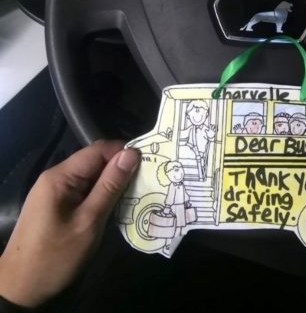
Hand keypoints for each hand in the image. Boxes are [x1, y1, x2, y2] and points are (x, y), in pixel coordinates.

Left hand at [0, 140, 139, 306]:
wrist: (22, 287)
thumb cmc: (56, 255)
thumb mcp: (89, 221)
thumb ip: (110, 186)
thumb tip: (132, 154)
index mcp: (60, 177)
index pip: (98, 150)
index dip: (124, 154)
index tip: (150, 167)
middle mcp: (55, 179)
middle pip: (95, 163)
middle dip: (121, 171)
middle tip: (149, 185)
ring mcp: (55, 194)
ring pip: (92, 179)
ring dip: (114, 186)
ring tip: (138, 197)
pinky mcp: (57, 208)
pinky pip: (85, 193)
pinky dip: (103, 198)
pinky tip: (118, 210)